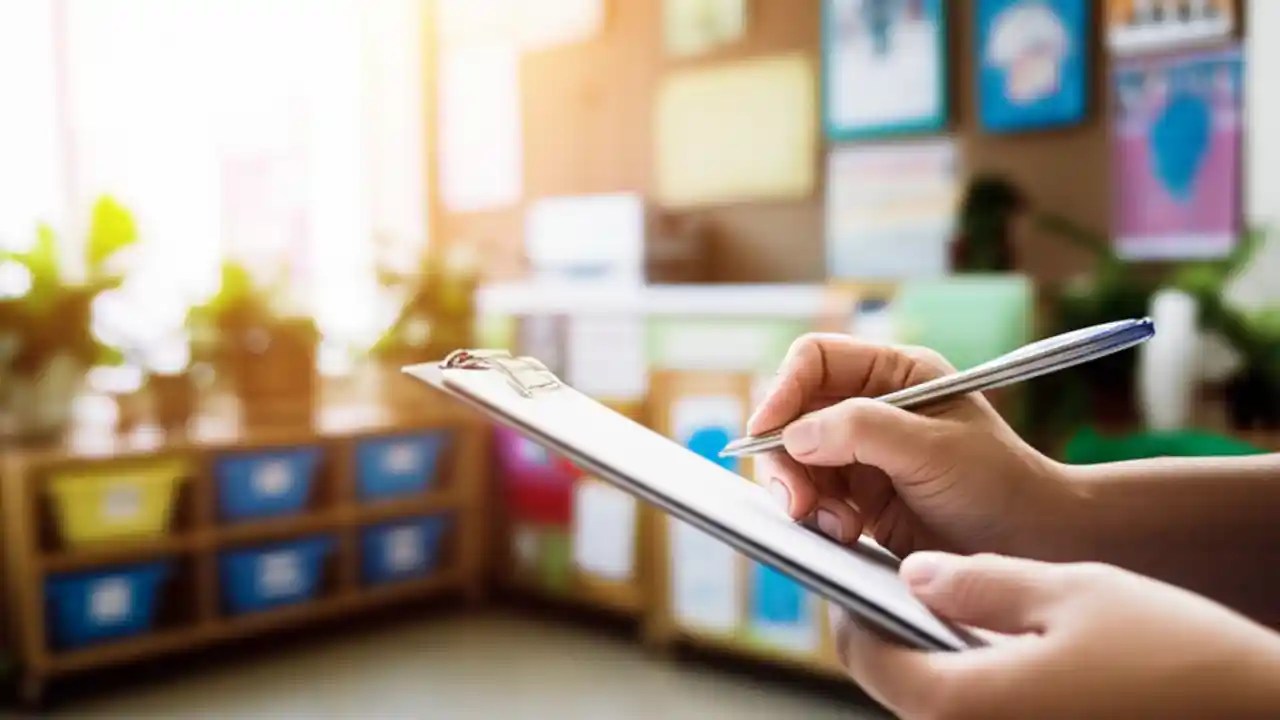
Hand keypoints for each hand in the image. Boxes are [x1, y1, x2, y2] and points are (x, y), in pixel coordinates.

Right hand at [750, 334, 1080, 559]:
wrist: (1032, 545)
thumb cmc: (998, 484)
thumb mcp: (932, 449)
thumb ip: (861, 432)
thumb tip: (795, 434)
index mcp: (893, 373)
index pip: (813, 361)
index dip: (783, 389)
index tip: (766, 429)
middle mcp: (871, 407)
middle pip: (793, 415)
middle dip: (786, 457)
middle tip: (796, 500)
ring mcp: (862, 454)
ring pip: (795, 461)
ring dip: (803, 494)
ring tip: (835, 524)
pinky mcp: (859, 498)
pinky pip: (812, 498)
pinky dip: (817, 517)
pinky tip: (847, 532)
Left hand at [835, 553, 1279, 718]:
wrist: (1261, 716)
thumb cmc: (1175, 655)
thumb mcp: (1072, 593)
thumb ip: (979, 583)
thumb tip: (915, 574)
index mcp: (966, 704)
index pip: (867, 658)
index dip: (851, 610)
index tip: (857, 575)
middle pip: (900, 690)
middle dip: (891, 636)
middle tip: (904, 584)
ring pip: (942, 709)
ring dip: (933, 663)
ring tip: (950, 608)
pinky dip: (977, 688)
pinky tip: (1002, 651)